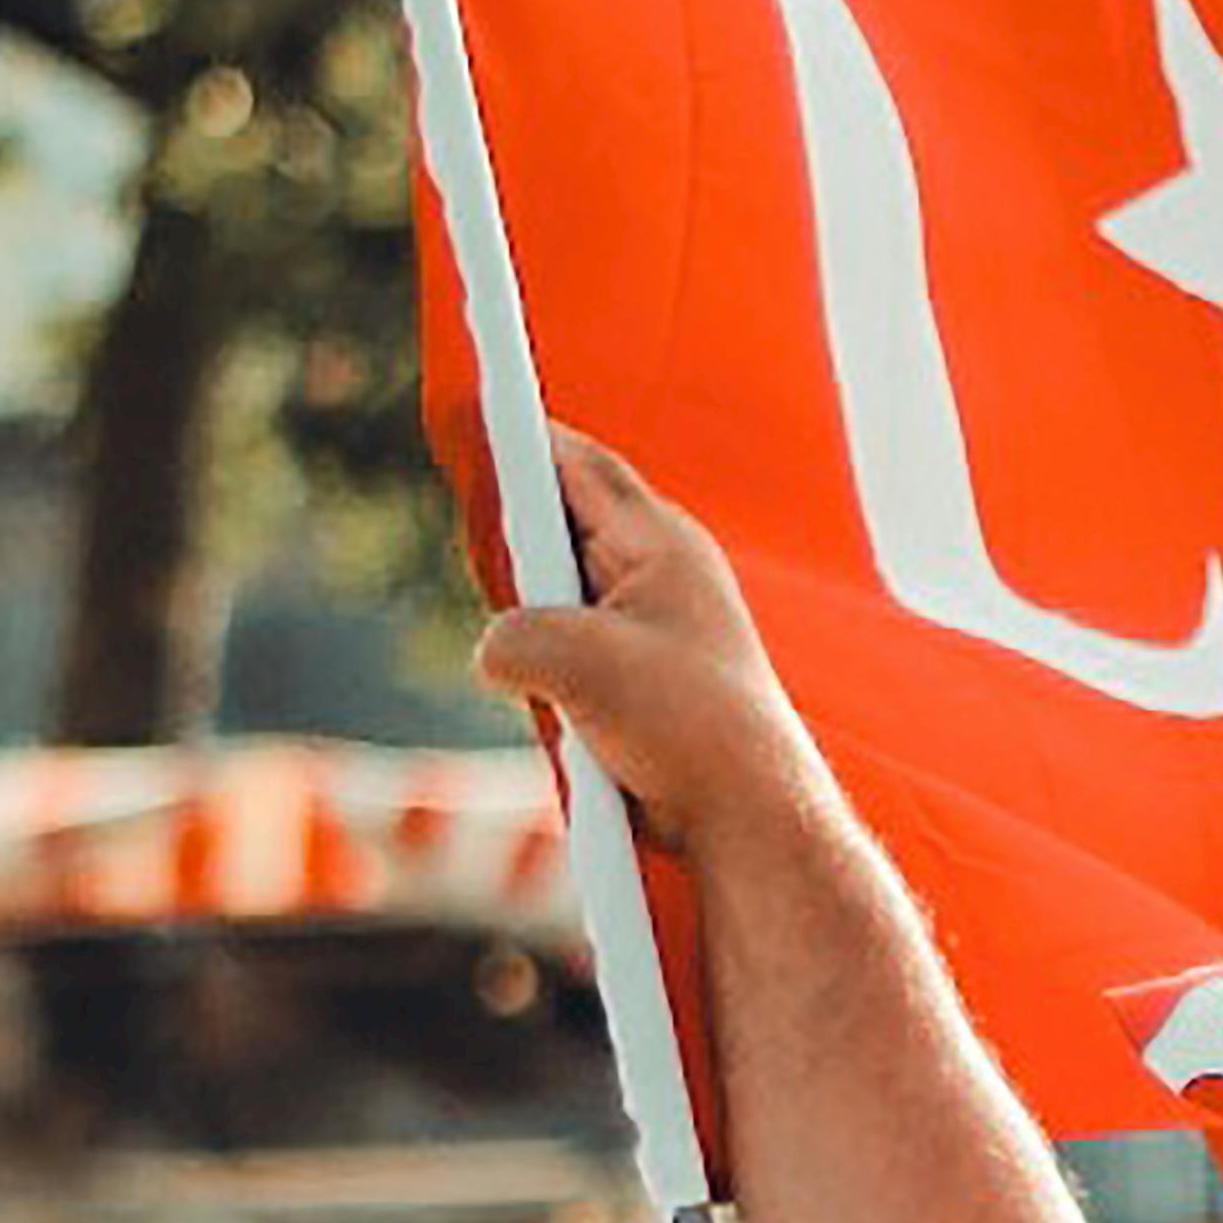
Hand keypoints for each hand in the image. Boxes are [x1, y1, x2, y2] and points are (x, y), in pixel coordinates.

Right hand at [476, 431, 820, 863]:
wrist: (747, 820)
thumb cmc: (692, 733)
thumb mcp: (582, 670)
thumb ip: (515, 637)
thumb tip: (493, 650)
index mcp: (662, 546)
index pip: (582, 467)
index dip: (525, 436)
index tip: (481, 403)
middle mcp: (664, 574)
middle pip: (569, 520)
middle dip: (516, 525)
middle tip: (474, 532)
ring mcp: (656, 625)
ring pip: (567, 587)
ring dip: (531, 606)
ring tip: (525, 643)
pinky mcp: (645, 676)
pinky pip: (577, 640)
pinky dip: (547, 654)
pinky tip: (543, 693)